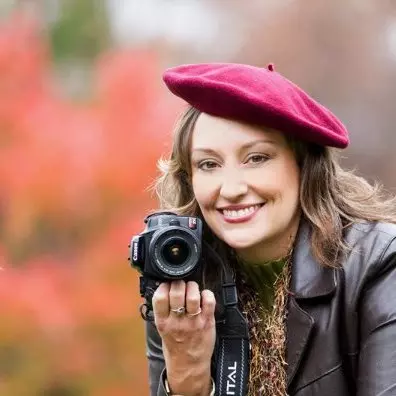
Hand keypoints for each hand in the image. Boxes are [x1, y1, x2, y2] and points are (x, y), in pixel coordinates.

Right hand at [152, 280, 215, 395]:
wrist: (188, 365)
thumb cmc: (175, 344)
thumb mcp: (162, 328)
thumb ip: (163, 310)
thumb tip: (165, 287)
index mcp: (163, 322)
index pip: (160, 297)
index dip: (164, 286)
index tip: (167, 285)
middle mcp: (177, 322)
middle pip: (176, 293)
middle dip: (179, 283)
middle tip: (181, 285)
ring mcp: (193, 322)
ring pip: (193, 295)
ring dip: (192, 287)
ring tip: (192, 289)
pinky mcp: (207, 322)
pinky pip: (209, 301)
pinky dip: (207, 293)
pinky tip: (203, 295)